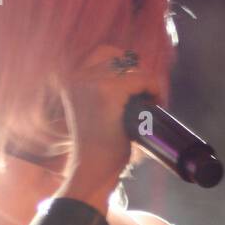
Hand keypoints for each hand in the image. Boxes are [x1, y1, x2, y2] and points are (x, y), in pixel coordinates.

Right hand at [56, 44, 168, 207]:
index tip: (135, 89)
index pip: (103, 53)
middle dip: (135, 72)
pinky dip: (153, 88)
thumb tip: (131, 70)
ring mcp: (90, 83)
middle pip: (117, 55)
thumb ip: (102, 89)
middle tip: (144, 95)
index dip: (124, 67)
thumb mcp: (91, 110)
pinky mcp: (108, 92)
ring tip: (151, 102)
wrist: (91, 170)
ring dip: (146, 82)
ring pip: (131, 67)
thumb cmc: (96, 147)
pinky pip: (141, 79)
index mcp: (68, 79)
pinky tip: (155, 103)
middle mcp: (76, 76)